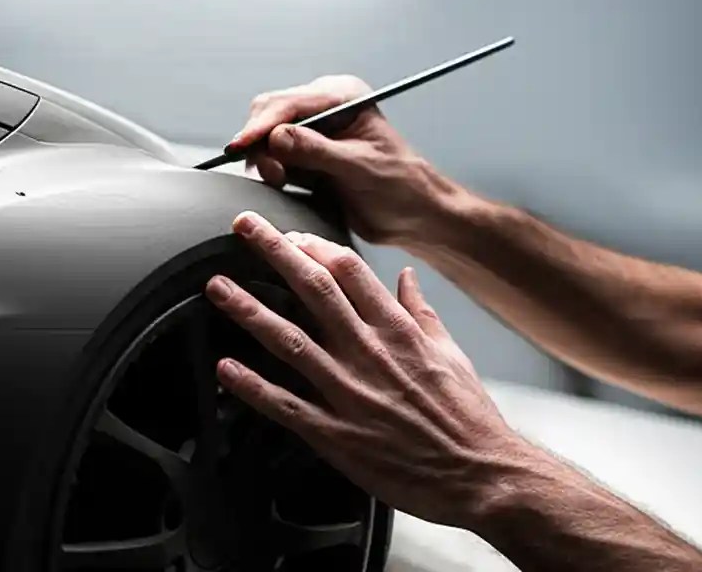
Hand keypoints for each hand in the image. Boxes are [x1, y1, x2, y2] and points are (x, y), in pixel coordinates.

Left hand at [205, 211, 535, 528]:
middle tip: (242, 226)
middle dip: (274, 252)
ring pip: (291, 341)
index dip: (311, 244)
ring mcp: (351, 394)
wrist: (483, 474)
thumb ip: (420, 311)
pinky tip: (226, 368)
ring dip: (250, 311)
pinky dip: (253, 386)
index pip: (348, 270)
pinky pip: (287, 406)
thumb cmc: (468, 416)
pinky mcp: (338, 436)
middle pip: (313, 290)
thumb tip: (405, 276)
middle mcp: (370, 353)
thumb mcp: (451, 352)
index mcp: (398, 330)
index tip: (288, 233)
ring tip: (217, 289)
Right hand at [230, 75, 461, 246]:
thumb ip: (318, 151)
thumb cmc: (402, 186)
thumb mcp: (360, 167)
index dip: (261, 125)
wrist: (414, 216)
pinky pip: (273, 157)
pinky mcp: (306, 156)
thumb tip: (276, 137)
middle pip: (270, 114)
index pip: (289, 102)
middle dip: (261, 143)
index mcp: (343, 96)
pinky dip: (272, 171)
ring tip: (283, 181)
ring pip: (267, 137)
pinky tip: (286, 184)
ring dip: (266, 160)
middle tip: (273, 174)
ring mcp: (314, 132)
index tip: (240, 146)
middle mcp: (325, 108)